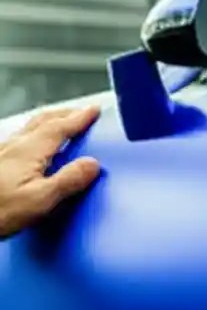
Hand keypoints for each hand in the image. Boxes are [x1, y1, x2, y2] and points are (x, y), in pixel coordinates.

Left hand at [0, 106, 101, 239]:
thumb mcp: (40, 199)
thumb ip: (69, 180)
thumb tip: (92, 164)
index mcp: (29, 151)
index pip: (60, 128)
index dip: (79, 118)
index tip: (94, 110)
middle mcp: (13, 146)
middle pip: (42, 121)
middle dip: (65, 114)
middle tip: (82, 112)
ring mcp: (1, 153)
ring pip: (29, 128)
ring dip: (50, 122)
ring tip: (62, 123)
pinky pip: (20, 139)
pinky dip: (36, 134)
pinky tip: (34, 146)